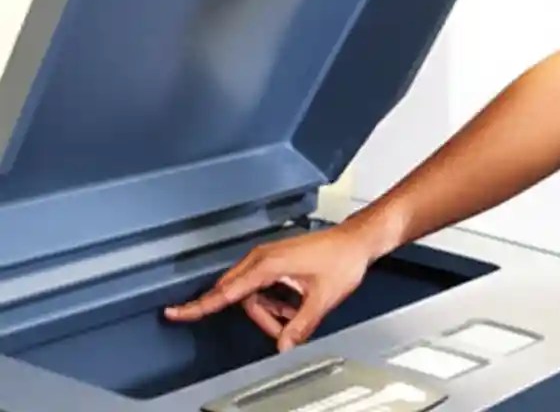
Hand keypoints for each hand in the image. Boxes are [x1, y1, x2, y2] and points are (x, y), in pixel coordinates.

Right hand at [164, 225, 375, 351]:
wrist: (357, 240)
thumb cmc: (342, 258)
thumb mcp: (322, 298)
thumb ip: (300, 325)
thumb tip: (283, 345)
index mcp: (267, 264)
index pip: (225, 291)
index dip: (198, 305)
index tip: (175, 312)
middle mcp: (263, 258)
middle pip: (239, 296)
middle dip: (258, 316)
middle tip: (279, 329)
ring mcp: (269, 258)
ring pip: (252, 293)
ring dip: (269, 310)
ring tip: (295, 316)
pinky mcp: (277, 261)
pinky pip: (263, 286)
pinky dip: (275, 301)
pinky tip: (295, 307)